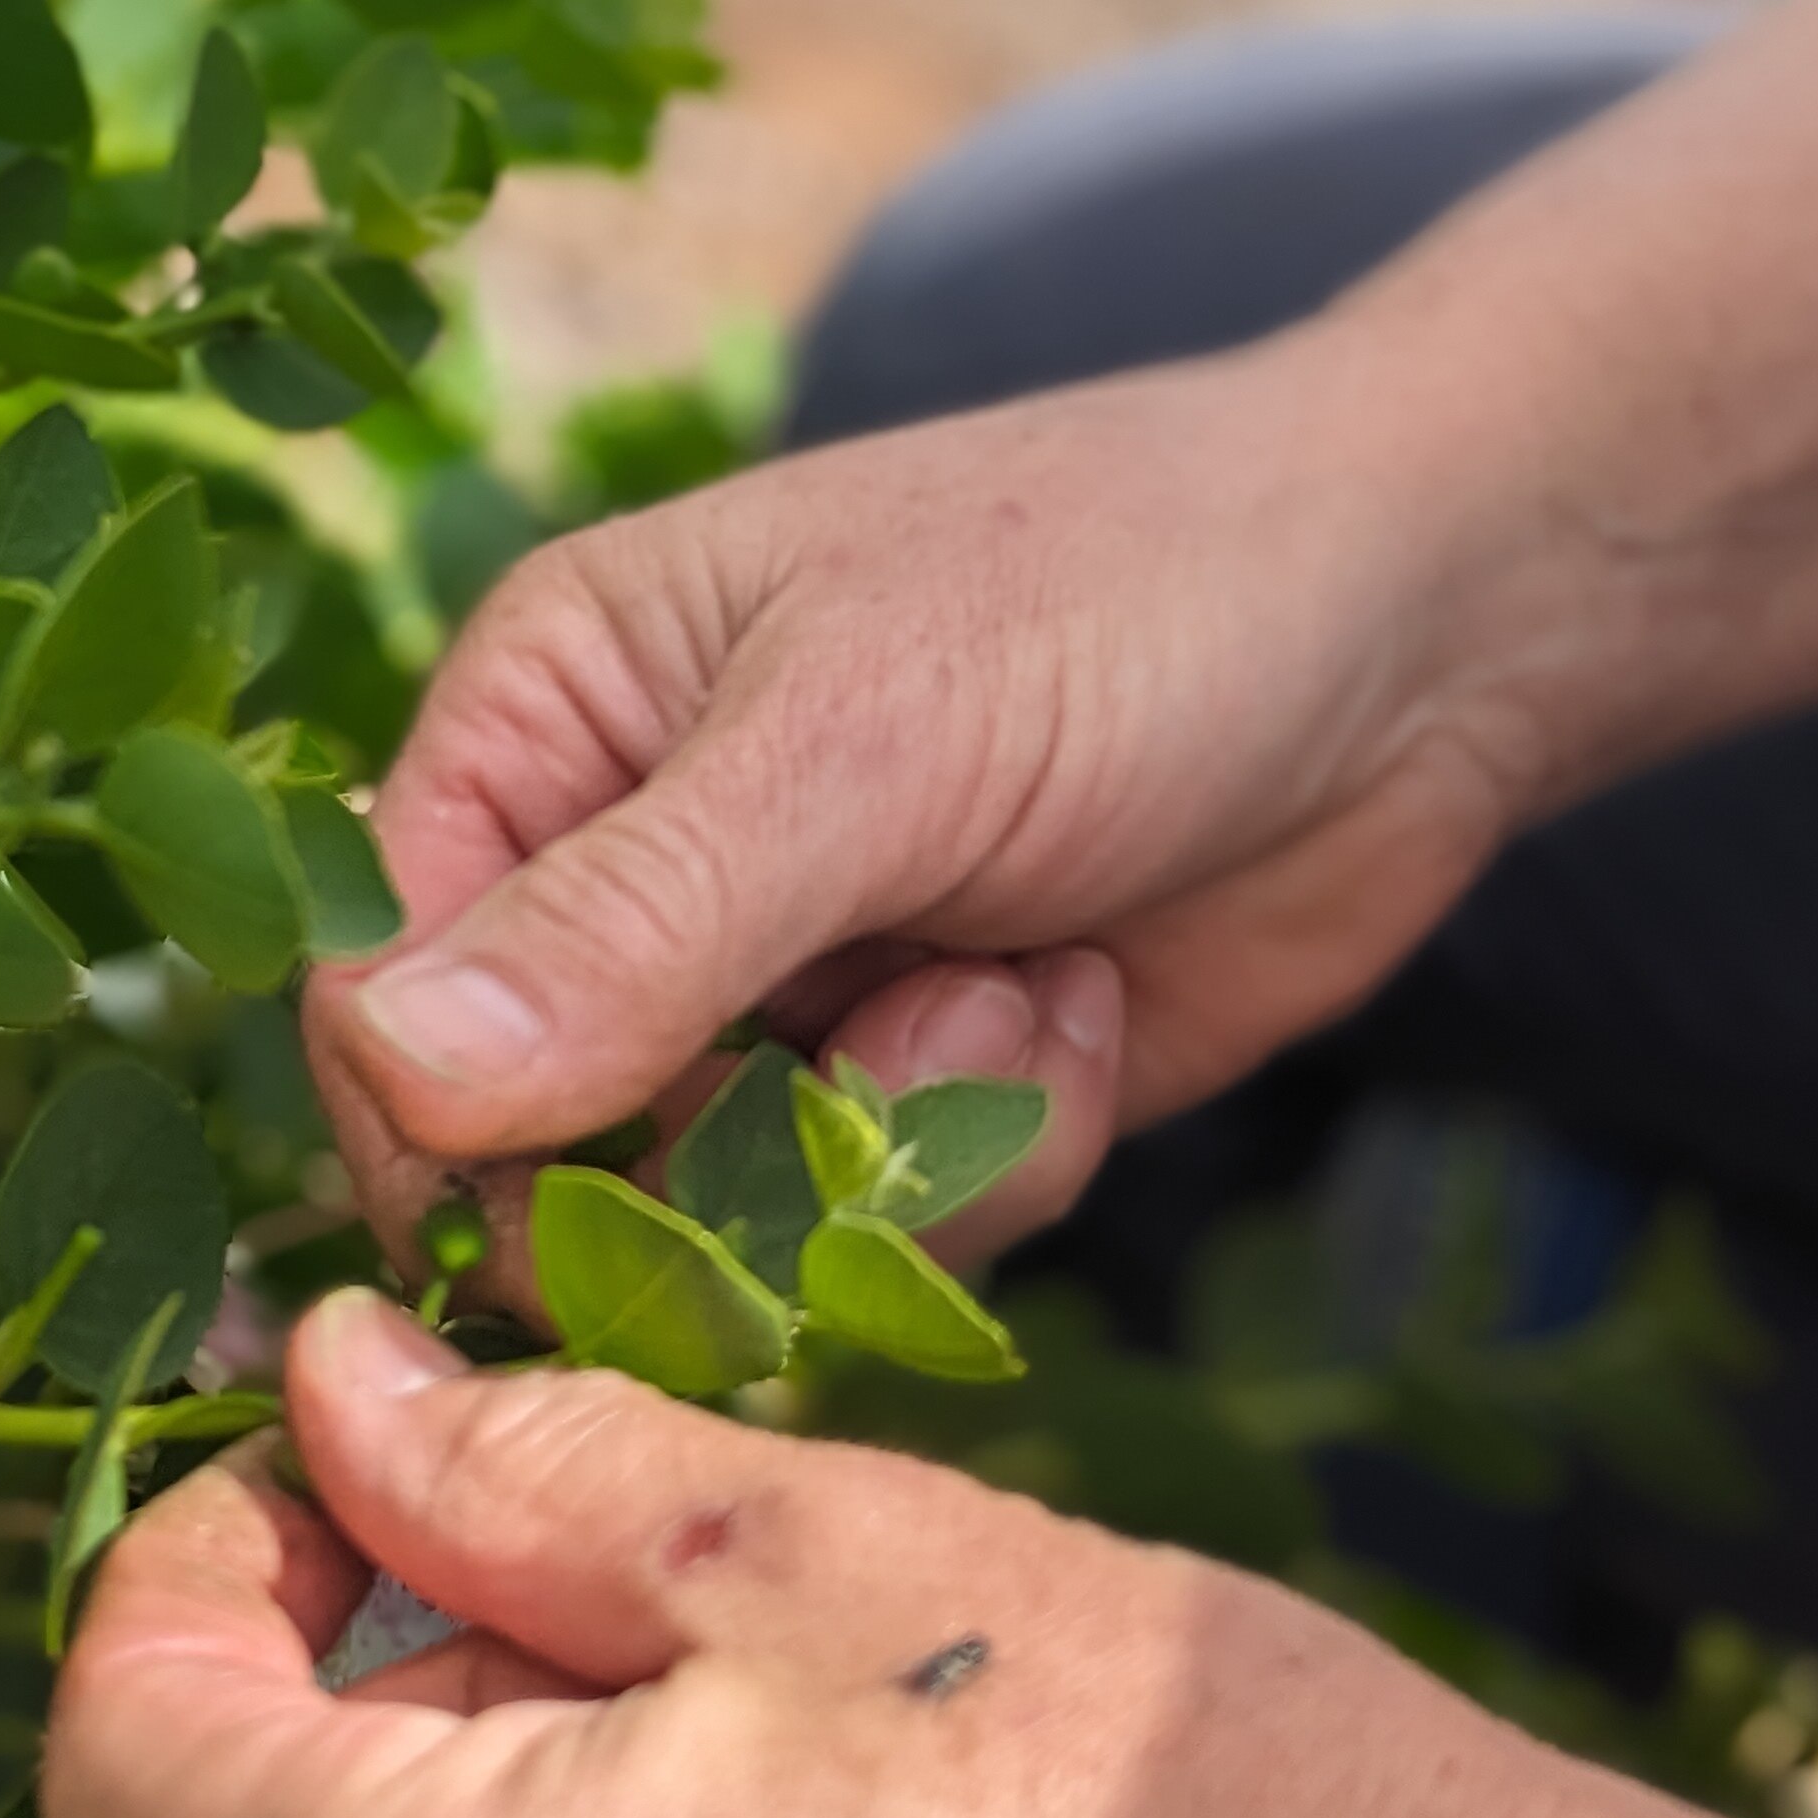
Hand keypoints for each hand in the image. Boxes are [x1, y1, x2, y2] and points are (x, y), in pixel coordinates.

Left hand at [46, 1292, 1583, 1817]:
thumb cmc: (1124, 1790)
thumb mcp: (792, 1549)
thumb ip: (507, 1469)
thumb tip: (327, 1387)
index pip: (122, 1747)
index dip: (193, 1555)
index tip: (336, 1445)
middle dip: (320, 1654)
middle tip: (502, 1505)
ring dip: (419, 1774)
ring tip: (639, 1644)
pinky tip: (692, 1789)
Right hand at [312, 344, 1534, 1258]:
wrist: (1432, 624)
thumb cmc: (1126, 588)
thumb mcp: (867, 738)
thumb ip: (632, 920)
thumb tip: (395, 1072)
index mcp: (549, 719)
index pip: (385, 982)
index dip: (460, 1122)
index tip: (608, 1184)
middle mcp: (630, 862)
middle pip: (541, 1140)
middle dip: (725, 1145)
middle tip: (885, 1051)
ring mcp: (777, 984)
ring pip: (724, 1212)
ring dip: (896, 1140)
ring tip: (1026, 975)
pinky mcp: (919, 1086)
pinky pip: (880, 1229)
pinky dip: (1004, 1146)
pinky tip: (1084, 995)